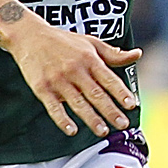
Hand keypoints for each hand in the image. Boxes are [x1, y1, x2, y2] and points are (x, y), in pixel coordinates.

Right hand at [8, 18, 141, 138]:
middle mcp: (75, 70)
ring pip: (78, 103)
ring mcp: (58, 80)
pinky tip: (71, 130)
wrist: (30, 36)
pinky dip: (62, 119)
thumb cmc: (64, 41)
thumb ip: (113, 53)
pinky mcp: (42, 88)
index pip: (109, 79)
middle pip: (96, 94)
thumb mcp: (91, 42)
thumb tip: (137, 54)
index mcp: (89, 59)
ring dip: (91, 119)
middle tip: (122, 124)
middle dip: (111, 111)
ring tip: (103, 131)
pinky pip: (53, 107)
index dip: (121, 93)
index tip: (132, 105)